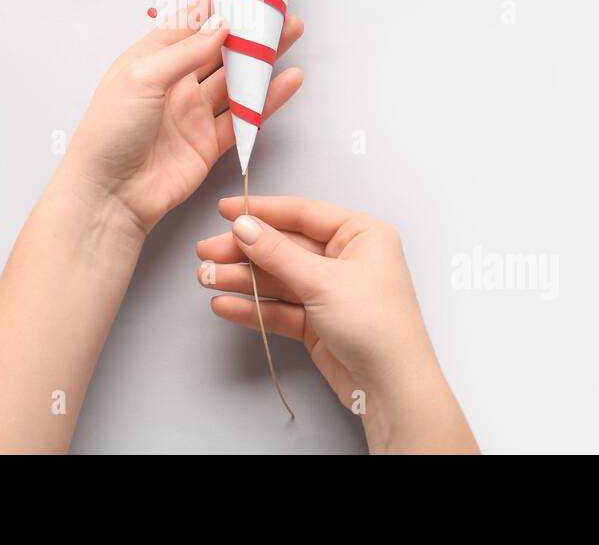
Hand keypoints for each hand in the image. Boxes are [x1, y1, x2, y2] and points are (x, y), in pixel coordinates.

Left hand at [60, 0, 304, 233]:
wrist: (109, 195)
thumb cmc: (109, 132)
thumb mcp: (141, 78)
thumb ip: (185, 52)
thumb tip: (220, 24)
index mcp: (150, 61)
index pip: (187, 24)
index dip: (214, 6)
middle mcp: (174, 84)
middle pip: (218, 49)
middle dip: (248, 29)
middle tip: (277, 10)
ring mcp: (193, 113)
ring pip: (236, 79)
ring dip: (263, 58)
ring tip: (292, 33)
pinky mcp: (209, 142)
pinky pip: (244, 116)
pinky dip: (267, 99)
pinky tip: (287, 80)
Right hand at [196, 196, 477, 453]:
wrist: (391, 389)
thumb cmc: (377, 326)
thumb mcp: (323, 281)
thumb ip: (278, 253)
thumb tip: (244, 226)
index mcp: (360, 235)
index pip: (303, 213)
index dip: (262, 211)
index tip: (225, 209)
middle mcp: (346, 258)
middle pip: (284, 246)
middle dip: (244, 251)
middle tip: (206, 252)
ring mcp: (330, 291)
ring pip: (277, 278)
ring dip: (242, 279)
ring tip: (206, 279)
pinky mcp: (317, 322)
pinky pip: (279, 307)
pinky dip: (253, 307)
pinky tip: (225, 304)